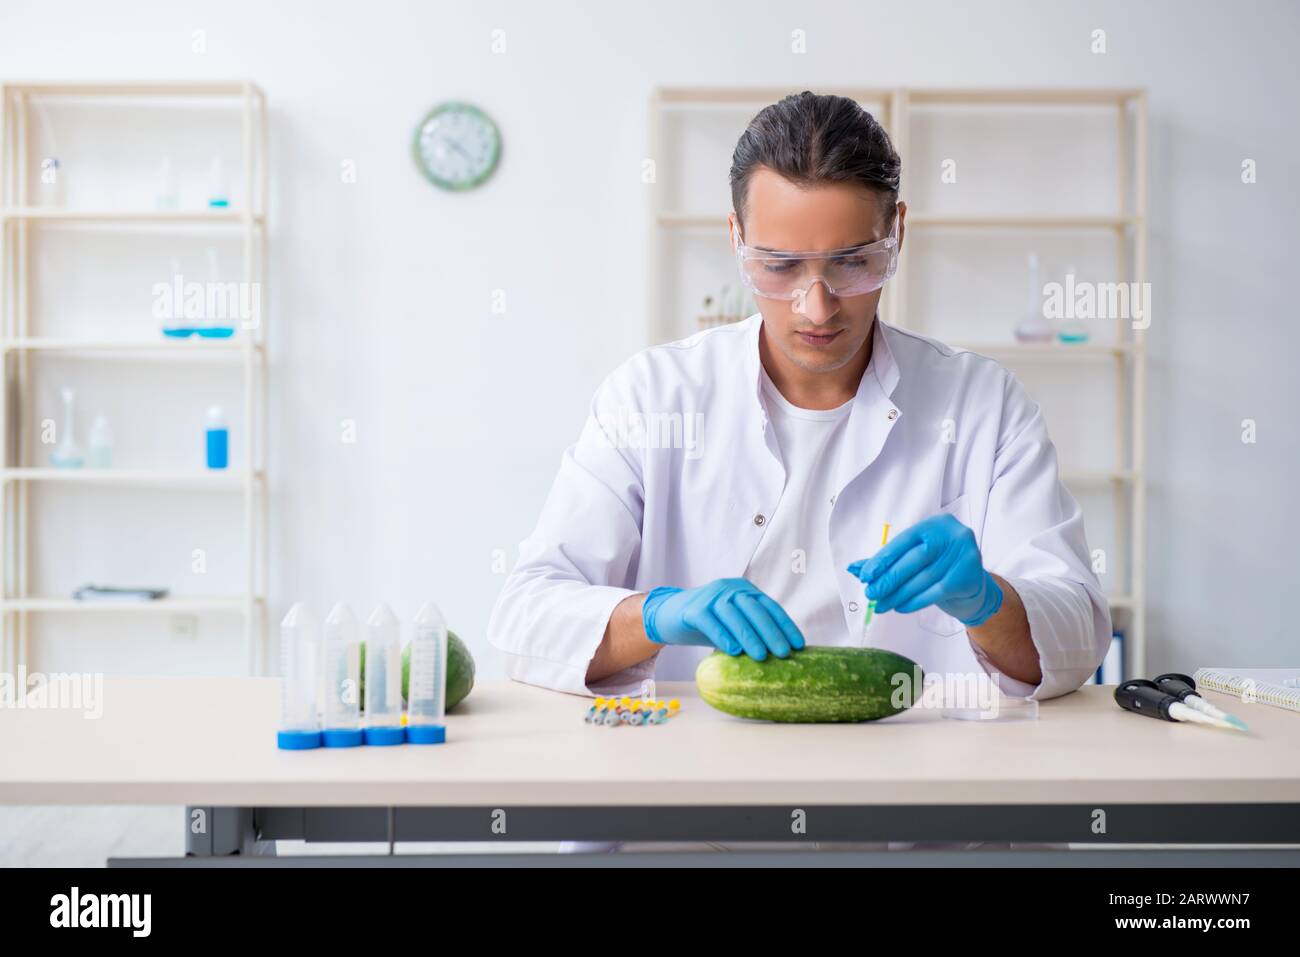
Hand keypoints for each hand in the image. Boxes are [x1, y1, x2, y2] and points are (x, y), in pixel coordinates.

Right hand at [642, 578, 804, 659]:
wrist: (670, 615)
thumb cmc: (708, 623)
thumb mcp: (733, 623)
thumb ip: (752, 630)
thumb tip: (781, 655)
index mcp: (743, 590)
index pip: (769, 606)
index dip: (785, 625)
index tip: (798, 645)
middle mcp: (728, 588)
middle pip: (753, 609)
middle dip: (771, 632)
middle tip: (783, 653)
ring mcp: (709, 596)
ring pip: (733, 615)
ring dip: (749, 636)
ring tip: (761, 656)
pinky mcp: (692, 608)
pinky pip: (710, 621)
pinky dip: (723, 636)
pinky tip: (733, 651)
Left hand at [847, 514, 1002, 626]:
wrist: (974, 586)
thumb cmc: (938, 566)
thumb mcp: (914, 557)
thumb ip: (887, 560)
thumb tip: (852, 568)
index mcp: (937, 524)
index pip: (904, 541)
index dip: (882, 559)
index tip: (864, 575)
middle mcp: (953, 535)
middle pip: (914, 559)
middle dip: (889, 578)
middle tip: (871, 593)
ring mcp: (964, 555)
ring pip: (924, 578)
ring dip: (899, 594)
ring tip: (881, 605)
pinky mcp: (968, 577)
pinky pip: (936, 591)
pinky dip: (915, 601)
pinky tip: (900, 607)